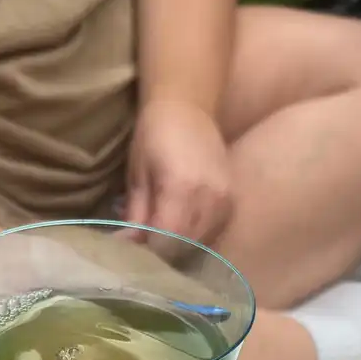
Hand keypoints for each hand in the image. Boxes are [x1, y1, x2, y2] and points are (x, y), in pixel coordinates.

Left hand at [126, 97, 233, 253]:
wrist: (187, 107)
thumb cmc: (154, 136)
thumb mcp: (137, 176)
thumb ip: (137, 215)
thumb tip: (128, 247)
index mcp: (182, 188)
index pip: (167, 241)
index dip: (148, 252)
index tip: (133, 251)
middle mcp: (210, 197)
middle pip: (185, 246)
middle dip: (162, 253)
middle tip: (144, 248)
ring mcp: (226, 200)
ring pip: (201, 244)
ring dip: (180, 248)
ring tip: (161, 239)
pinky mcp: (232, 201)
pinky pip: (214, 233)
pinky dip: (196, 238)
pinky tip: (181, 230)